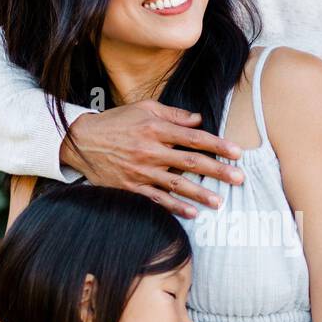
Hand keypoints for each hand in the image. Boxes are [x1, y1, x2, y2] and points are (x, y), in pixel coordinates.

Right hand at [61, 103, 244, 218]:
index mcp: (156, 129)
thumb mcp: (144, 109)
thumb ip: (173, 115)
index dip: (218, 145)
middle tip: (239, 179)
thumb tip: (199, 120)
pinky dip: (175, 207)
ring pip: (176, 184)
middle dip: (217, 171)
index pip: (194, 137)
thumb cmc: (116, 122)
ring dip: (199, 194)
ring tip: (219, 202)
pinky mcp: (131, 187)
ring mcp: (141, 171)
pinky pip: (157, 199)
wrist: (81, 141)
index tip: (238, 152)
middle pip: (191, 162)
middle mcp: (151, 150)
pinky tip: (192, 213)